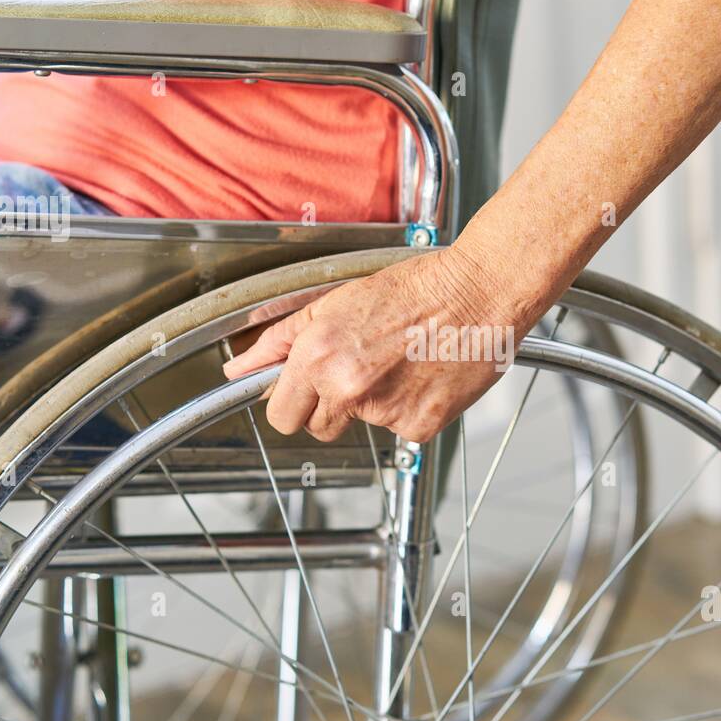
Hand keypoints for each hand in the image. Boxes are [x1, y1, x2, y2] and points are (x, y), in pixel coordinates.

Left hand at [222, 246, 538, 442]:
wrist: (481, 292)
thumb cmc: (417, 288)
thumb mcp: (337, 301)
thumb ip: (282, 339)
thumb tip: (239, 367)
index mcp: (319, 355)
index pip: (280, 414)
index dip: (291, 402)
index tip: (304, 393)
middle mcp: (347, 387)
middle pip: (316, 429)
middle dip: (329, 408)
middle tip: (360, 370)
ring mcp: (384, 411)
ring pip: (362, 427)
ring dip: (373, 405)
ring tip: (398, 363)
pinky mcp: (419, 426)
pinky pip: (400, 432)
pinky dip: (409, 411)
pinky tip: (422, 376)